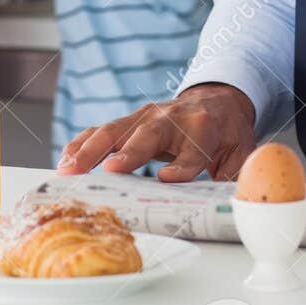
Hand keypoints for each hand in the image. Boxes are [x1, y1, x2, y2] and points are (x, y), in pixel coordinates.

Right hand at [57, 83, 256, 181]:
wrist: (216, 99)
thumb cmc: (227, 133)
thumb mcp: (240, 152)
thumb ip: (232, 177)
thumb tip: (228, 205)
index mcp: (204, 128)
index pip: (193, 150)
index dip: (181, 166)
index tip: (166, 178)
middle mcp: (170, 118)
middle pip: (146, 135)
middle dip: (127, 152)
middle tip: (108, 170)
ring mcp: (145, 116)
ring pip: (115, 130)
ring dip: (90, 149)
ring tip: (69, 169)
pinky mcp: (129, 121)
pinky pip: (101, 130)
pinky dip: (82, 144)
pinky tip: (65, 160)